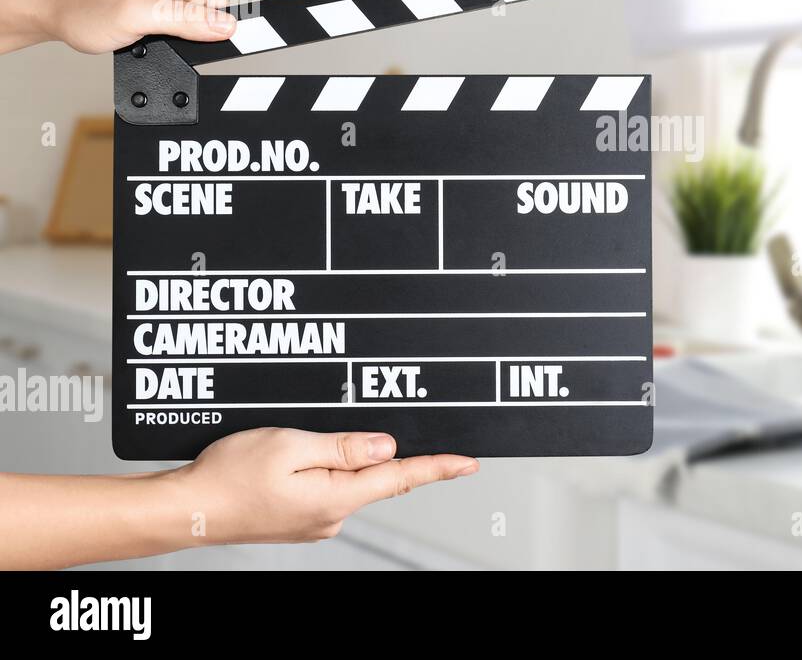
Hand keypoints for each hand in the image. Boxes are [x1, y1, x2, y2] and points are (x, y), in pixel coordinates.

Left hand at [1, 0, 327, 53]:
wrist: (51, 6)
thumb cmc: (83, 6)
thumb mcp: (135, 15)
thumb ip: (184, 18)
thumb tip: (229, 27)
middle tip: (319, 1)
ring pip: (229, 4)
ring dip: (253, 14)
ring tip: (284, 21)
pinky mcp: (171, 4)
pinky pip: (208, 14)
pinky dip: (225, 23)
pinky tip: (230, 33)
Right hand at [167, 428, 477, 545]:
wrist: (186, 510)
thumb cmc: (228, 476)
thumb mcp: (291, 445)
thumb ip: (344, 446)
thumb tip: (387, 447)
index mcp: (335, 497)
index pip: (401, 477)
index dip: (439, 467)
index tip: (469, 462)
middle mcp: (331, 516)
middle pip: (376, 475)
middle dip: (379, 450)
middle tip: (367, 426)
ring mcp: (315, 521)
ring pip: (348, 480)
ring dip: (344, 458)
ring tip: (304, 442)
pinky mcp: (299, 519)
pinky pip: (327, 488)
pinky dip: (325, 469)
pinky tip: (300, 456)